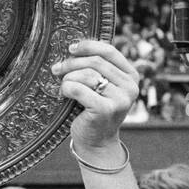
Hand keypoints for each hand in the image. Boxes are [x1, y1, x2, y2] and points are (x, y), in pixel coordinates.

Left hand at [52, 40, 139, 154]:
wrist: (97, 142)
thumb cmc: (94, 110)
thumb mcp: (101, 86)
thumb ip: (97, 68)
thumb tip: (73, 47)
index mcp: (131, 76)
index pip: (109, 51)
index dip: (88, 46)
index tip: (71, 48)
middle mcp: (130, 87)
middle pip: (96, 62)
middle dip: (72, 63)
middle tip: (56, 69)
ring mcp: (120, 99)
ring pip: (87, 75)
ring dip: (68, 78)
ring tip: (63, 86)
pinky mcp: (106, 109)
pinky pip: (78, 89)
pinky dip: (66, 88)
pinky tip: (64, 94)